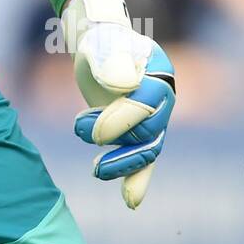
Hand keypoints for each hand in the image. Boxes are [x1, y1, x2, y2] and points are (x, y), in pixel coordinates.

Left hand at [62, 0, 175, 209]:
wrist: (99, 47)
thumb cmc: (100, 43)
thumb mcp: (100, 44)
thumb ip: (110, 61)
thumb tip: (124, 84)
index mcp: (159, 74)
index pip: (146, 104)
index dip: (121, 119)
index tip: (95, 128)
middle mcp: (163, 100)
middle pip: (148, 131)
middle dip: (115, 137)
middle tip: (80, 129)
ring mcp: (153, 119)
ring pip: (147, 150)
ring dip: (123, 165)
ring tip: (96, 170)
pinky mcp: (138, 133)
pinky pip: (143, 160)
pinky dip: (137, 180)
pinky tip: (130, 201)